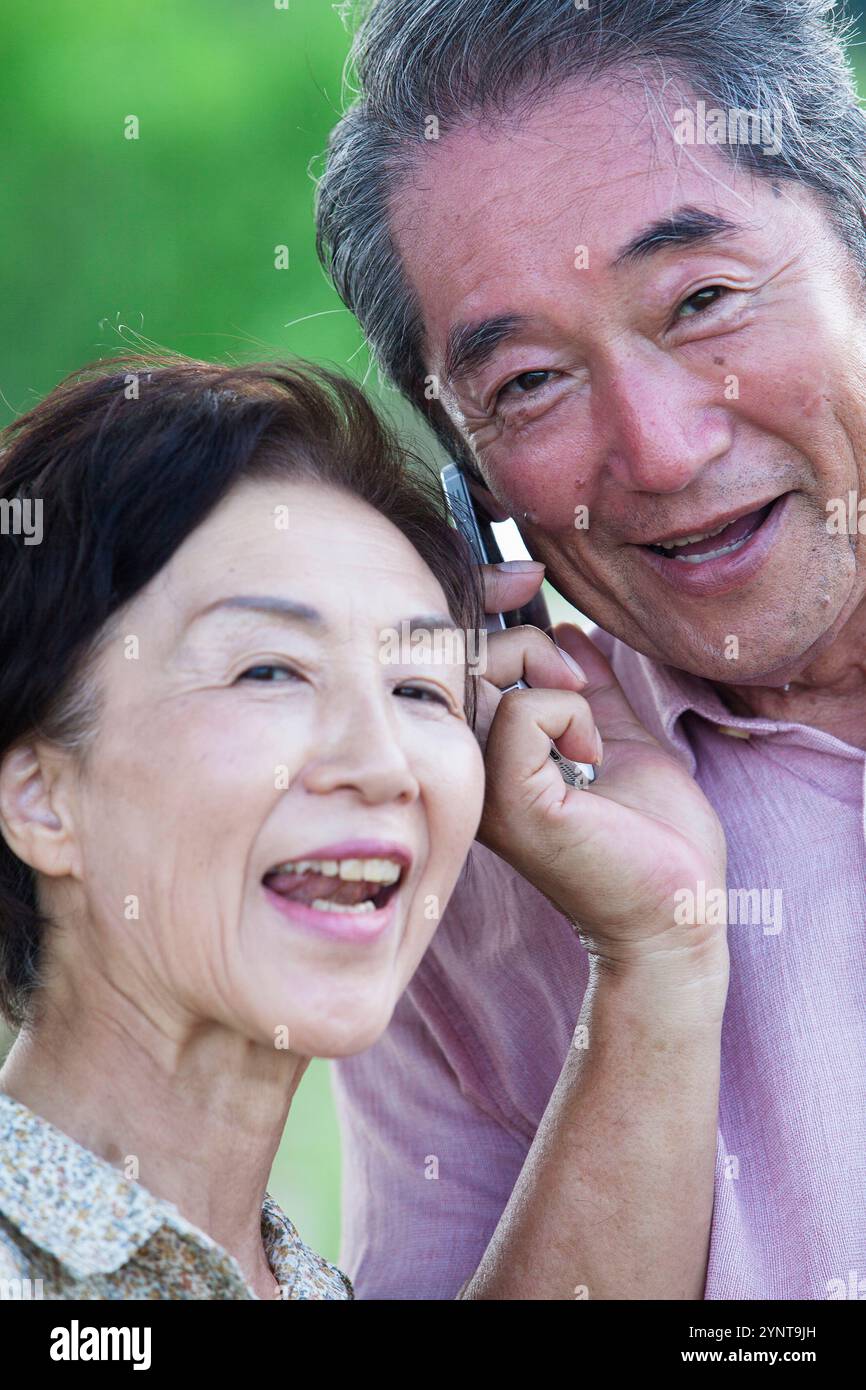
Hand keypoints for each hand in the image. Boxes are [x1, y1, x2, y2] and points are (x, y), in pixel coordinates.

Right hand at [476, 564, 728, 1006]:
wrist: (679, 903)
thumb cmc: (650, 833)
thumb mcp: (614, 732)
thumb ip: (583, 684)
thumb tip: (566, 630)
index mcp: (481, 752)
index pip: (447, 660)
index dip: (476, 601)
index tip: (522, 579)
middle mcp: (467, 769)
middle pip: (456, 654)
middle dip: (522, 639)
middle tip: (577, 682)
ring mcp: (481, 787)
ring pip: (483, 673)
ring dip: (548, 674)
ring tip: (588, 725)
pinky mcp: (512, 803)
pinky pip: (523, 713)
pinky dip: (569, 712)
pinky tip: (592, 754)